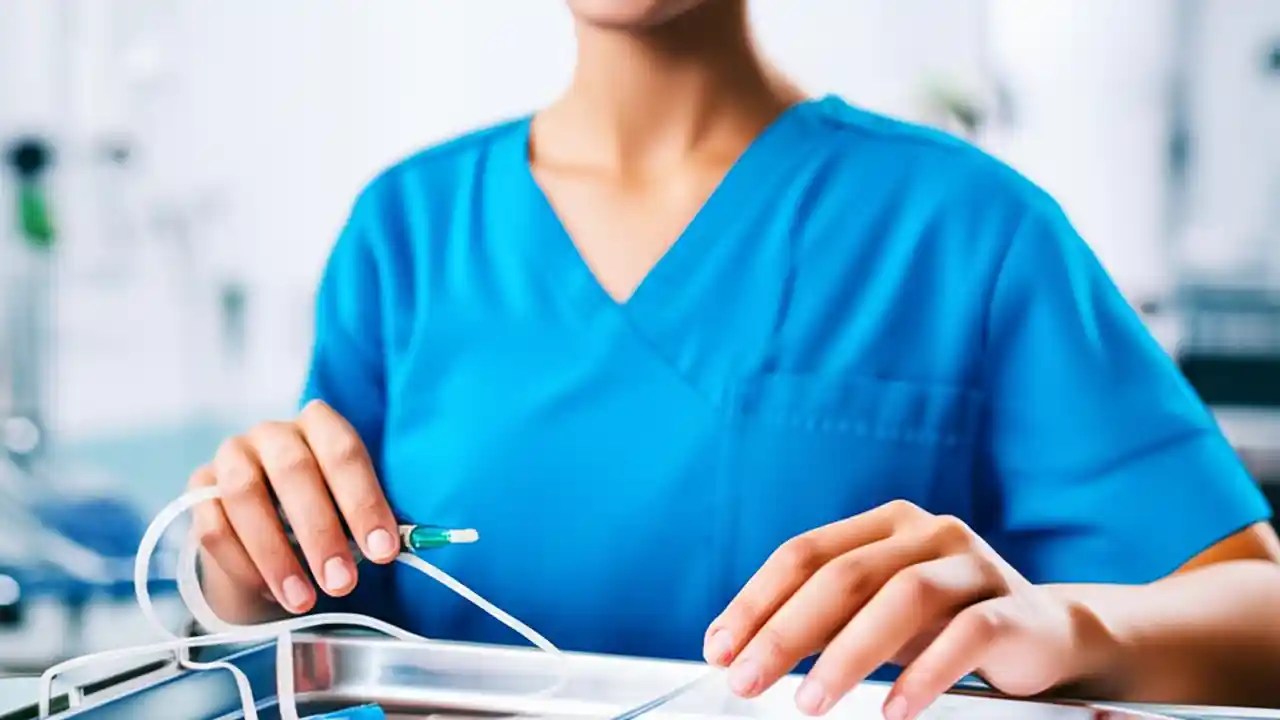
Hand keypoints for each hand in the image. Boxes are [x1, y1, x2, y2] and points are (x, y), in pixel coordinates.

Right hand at [188, 400, 399, 619]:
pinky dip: (242, 564)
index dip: (364, 502)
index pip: (343, 452)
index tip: (383, 552)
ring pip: (245, 496)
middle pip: (293, 471)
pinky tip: (268, 592)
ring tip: (303, 600)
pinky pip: (213, 526)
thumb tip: (405, 546)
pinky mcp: (197, 491)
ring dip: (276, 554)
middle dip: (321, 533)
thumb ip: (372, 523)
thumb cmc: (324, 512)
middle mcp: (272, 433)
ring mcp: (229, 457)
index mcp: (319, 425)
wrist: (267, 529)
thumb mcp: (351, 511)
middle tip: (342, 583)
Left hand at [703, 500, 1114, 718]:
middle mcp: (928, 531)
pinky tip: (894, 709)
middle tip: (746, 680)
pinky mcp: (1013, 607)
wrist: (1045, 637)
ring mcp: (973, 564)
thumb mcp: (876, 616)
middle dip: (785, 632)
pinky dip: (926, 673)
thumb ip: (823, 620)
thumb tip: (742, 652)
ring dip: (847, 653)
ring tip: (810, 702)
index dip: (756, 600)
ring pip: (902, 597)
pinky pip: (966, 634)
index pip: (804, 553)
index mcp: (884, 525)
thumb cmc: (944, 626)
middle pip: (843, 575)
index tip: (719, 648)